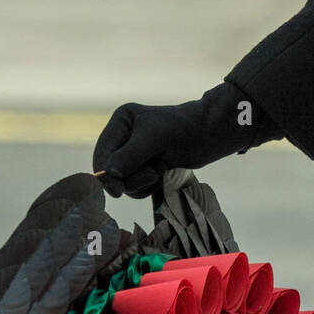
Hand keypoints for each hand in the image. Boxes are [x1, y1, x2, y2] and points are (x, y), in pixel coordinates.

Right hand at [93, 82, 285, 198]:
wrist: (210, 135)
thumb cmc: (184, 128)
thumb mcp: (154, 138)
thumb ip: (129, 156)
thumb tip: (109, 174)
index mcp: (121, 122)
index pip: (102, 154)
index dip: (105, 174)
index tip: (116, 190)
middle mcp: (124, 138)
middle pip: (111, 172)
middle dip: (131, 177)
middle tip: (153, 173)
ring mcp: (135, 155)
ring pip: (125, 183)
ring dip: (144, 181)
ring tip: (162, 167)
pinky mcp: (147, 168)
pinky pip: (139, 188)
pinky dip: (152, 185)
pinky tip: (166, 172)